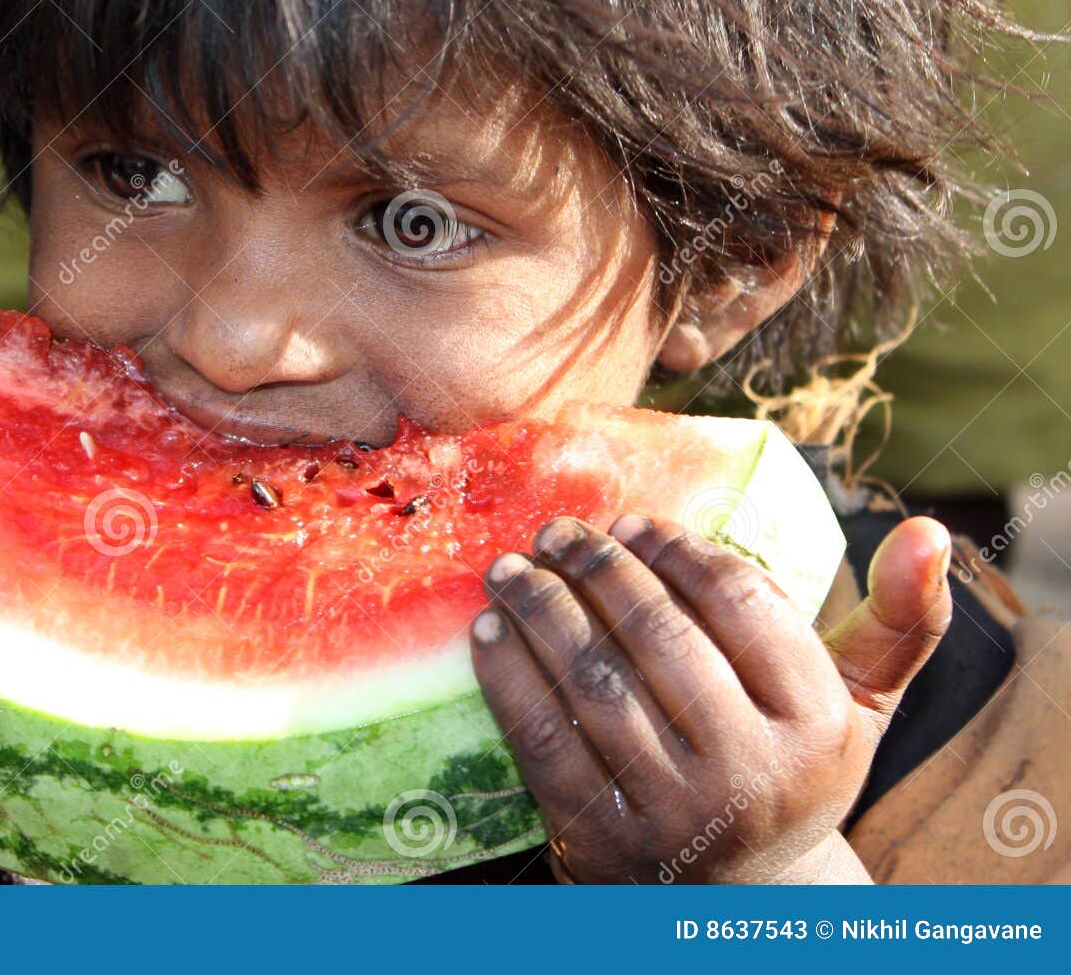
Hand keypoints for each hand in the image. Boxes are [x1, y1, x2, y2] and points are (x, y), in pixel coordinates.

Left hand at [470, 513, 950, 883]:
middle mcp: (751, 774)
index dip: (677, 550)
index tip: (633, 522)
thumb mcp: (857, 704)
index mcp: (816, 725)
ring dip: (540, 612)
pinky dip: (507, 679)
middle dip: (598, 570)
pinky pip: (541, 741)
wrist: (740, 895)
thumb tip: (931, 529)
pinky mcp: (600, 841)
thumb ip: (898, 620)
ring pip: (592, 684)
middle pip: (657, 637)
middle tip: (558, 532)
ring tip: (511, 570)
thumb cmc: (791, 765)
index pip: (739, 601)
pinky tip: (487, 632)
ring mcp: (673, 813)